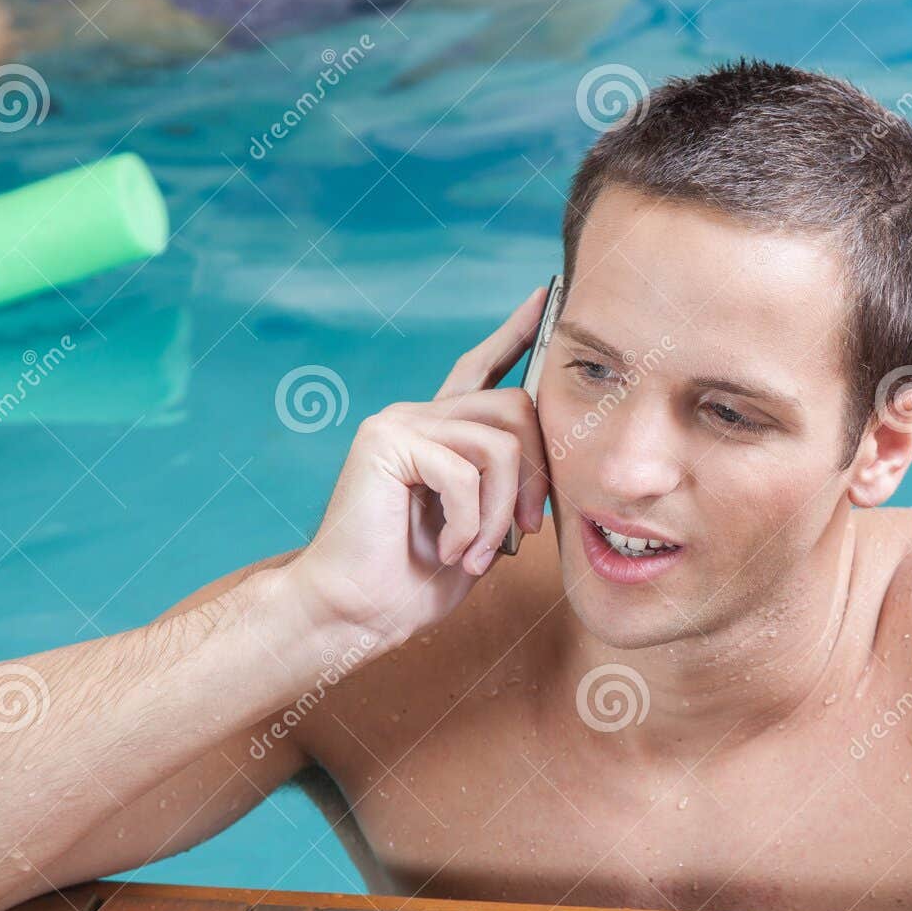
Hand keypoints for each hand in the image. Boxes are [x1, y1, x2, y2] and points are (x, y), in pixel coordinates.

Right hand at [285, 285, 551, 645]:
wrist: (356, 613)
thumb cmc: (416, 581)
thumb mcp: (485, 529)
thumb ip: (511, 487)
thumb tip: (554, 464)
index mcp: (442, 432)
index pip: (484, 367)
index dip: (518, 333)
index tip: (546, 297)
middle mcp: (419, 415)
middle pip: (519, 408)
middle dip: (536, 477)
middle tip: (524, 532)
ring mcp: (399, 423)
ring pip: (500, 444)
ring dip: (501, 512)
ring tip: (478, 553)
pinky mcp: (385, 442)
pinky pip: (464, 471)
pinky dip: (471, 523)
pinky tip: (452, 550)